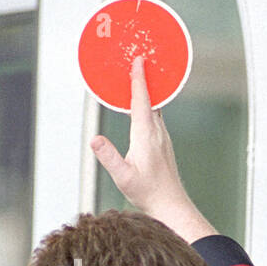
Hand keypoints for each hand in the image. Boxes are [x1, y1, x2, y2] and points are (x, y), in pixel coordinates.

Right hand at [89, 57, 216, 242]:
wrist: (171, 205)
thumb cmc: (148, 192)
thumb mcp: (123, 176)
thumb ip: (109, 157)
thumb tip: (95, 139)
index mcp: (146, 135)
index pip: (141, 100)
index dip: (139, 79)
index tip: (139, 61)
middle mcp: (157, 132)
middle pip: (150, 99)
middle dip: (143, 79)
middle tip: (137, 61)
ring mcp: (163, 137)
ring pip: (155, 108)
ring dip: (147, 93)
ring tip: (138, 79)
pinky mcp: (164, 144)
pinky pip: (156, 117)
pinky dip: (149, 106)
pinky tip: (144, 108)